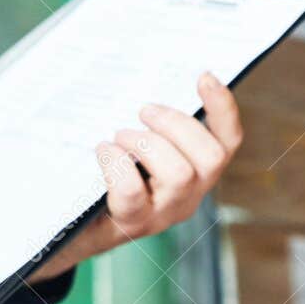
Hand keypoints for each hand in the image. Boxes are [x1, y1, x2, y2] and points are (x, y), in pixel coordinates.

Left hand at [28, 73, 242, 283]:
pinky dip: (116, 163)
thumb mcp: (138, 149)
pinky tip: (104, 151)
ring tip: (121, 136)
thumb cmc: (108, 177)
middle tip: (143, 111)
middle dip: (176, 124)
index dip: (224, 109)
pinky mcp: (132, 224)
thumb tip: (150, 85)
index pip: (228, 142)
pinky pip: (133, 190)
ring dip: (146, 144)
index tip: (204, 77)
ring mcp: (163, 214)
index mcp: (197, 174)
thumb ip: (154, 126)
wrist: (76, 226)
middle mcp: (188, 197)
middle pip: (210, 158)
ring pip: (179, 174)